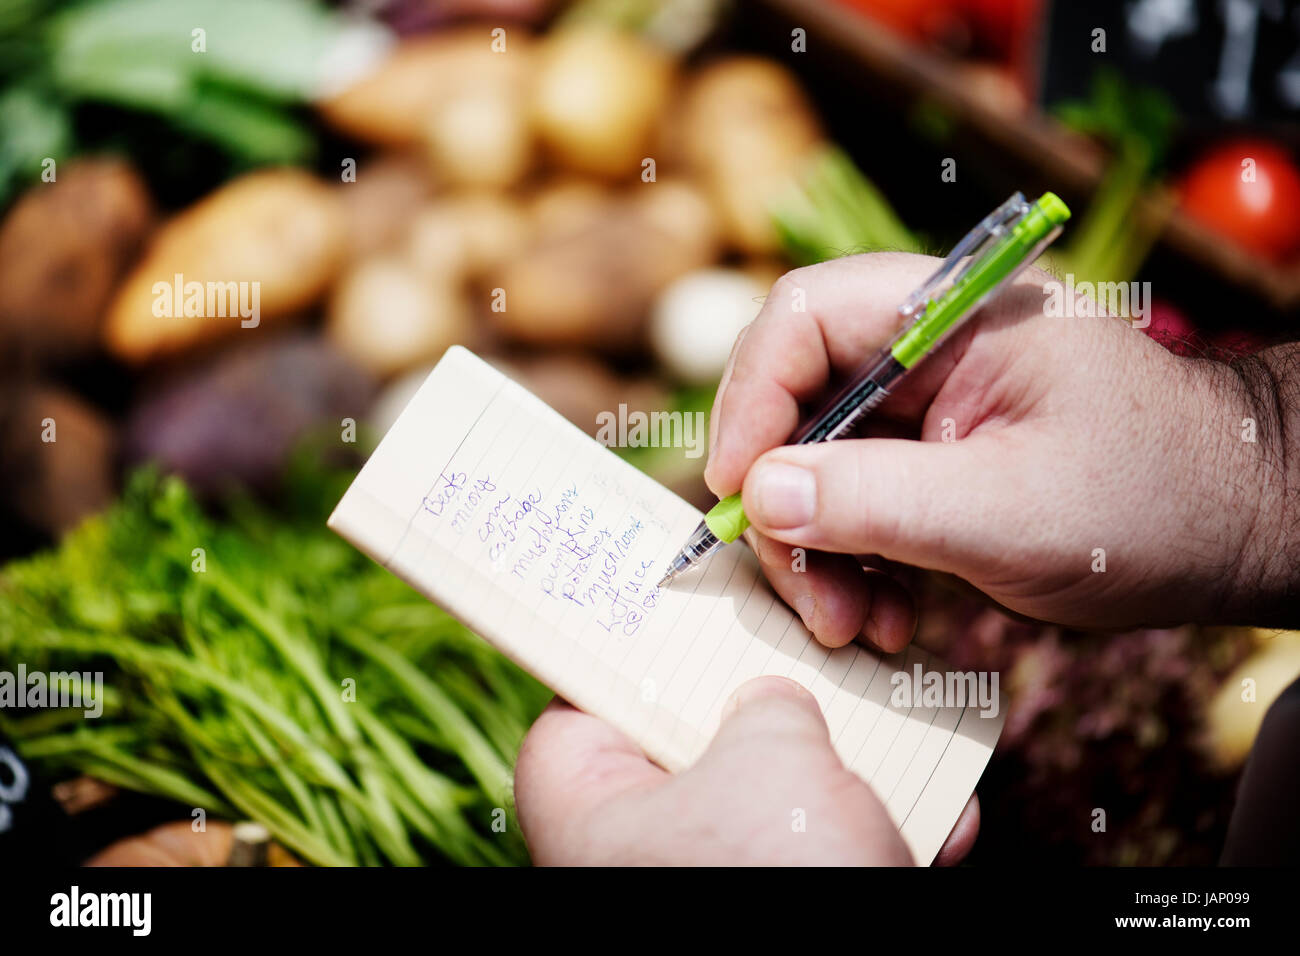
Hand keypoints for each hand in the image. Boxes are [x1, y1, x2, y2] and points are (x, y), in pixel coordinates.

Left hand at [514, 676, 977, 865]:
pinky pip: (817, 851)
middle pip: (698, 730)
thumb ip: (765, 700)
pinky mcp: (769, 896)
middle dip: (781, 700)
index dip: (646, 634)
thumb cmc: (769, 878)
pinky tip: (940, 815)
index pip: (590, 685)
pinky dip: (878, 833)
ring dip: (854, 769)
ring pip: (773, 794)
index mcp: (586, 796)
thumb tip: (773, 698)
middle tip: (832, 652)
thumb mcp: (771, 758)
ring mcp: (702, 874)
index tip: (700, 590)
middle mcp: (633, 841)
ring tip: (914, 733)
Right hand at [707, 252, 1291, 639]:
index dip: (750, 398)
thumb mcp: (1010, 510)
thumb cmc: (1156, 501)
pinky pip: (857, 502)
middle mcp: (928, 348)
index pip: (804, 317)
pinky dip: (855, 563)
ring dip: (817, 549)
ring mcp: (930, 407)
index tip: (736, 490)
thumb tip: (758, 495)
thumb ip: (879, 500)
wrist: (1241, 533)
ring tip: (852, 624)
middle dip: (785, 502)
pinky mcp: (934, 461)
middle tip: (804, 592)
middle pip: (797, 400)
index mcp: (951, 314)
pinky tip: (884, 616)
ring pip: (818, 462)